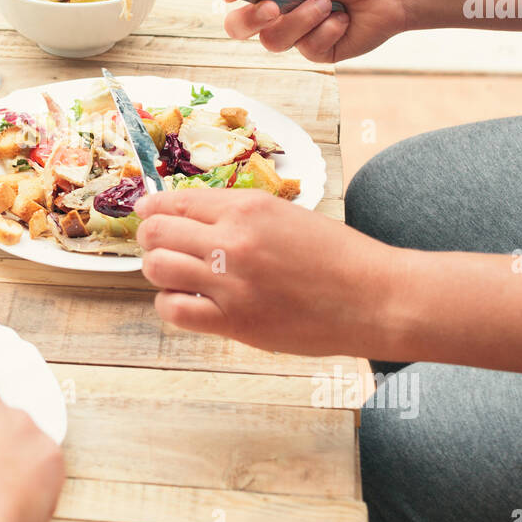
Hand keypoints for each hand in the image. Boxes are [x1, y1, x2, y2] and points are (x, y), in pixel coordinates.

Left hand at [135, 189, 409, 358]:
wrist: (374, 298)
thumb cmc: (338, 258)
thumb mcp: (287, 217)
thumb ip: (240, 216)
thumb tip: (194, 217)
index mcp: (248, 208)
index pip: (176, 201)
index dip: (153, 208)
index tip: (146, 213)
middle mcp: (233, 240)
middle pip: (157, 232)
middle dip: (150, 238)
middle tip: (157, 246)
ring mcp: (231, 282)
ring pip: (157, 268)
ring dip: (158, 271)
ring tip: (175, 275)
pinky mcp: (235, 321)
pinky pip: (174, 309)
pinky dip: (171, 304)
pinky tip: (188, 302)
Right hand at [222, 0, 407, 62]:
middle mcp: (278, 7)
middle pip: (238, 26)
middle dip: (250, 20)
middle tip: (274, 8)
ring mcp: (295, 31)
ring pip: (273, 40)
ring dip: (302, 20)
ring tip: (329, 3)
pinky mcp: (316, 50)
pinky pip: (306, 49)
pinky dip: (326, 30)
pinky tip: (344, 18)